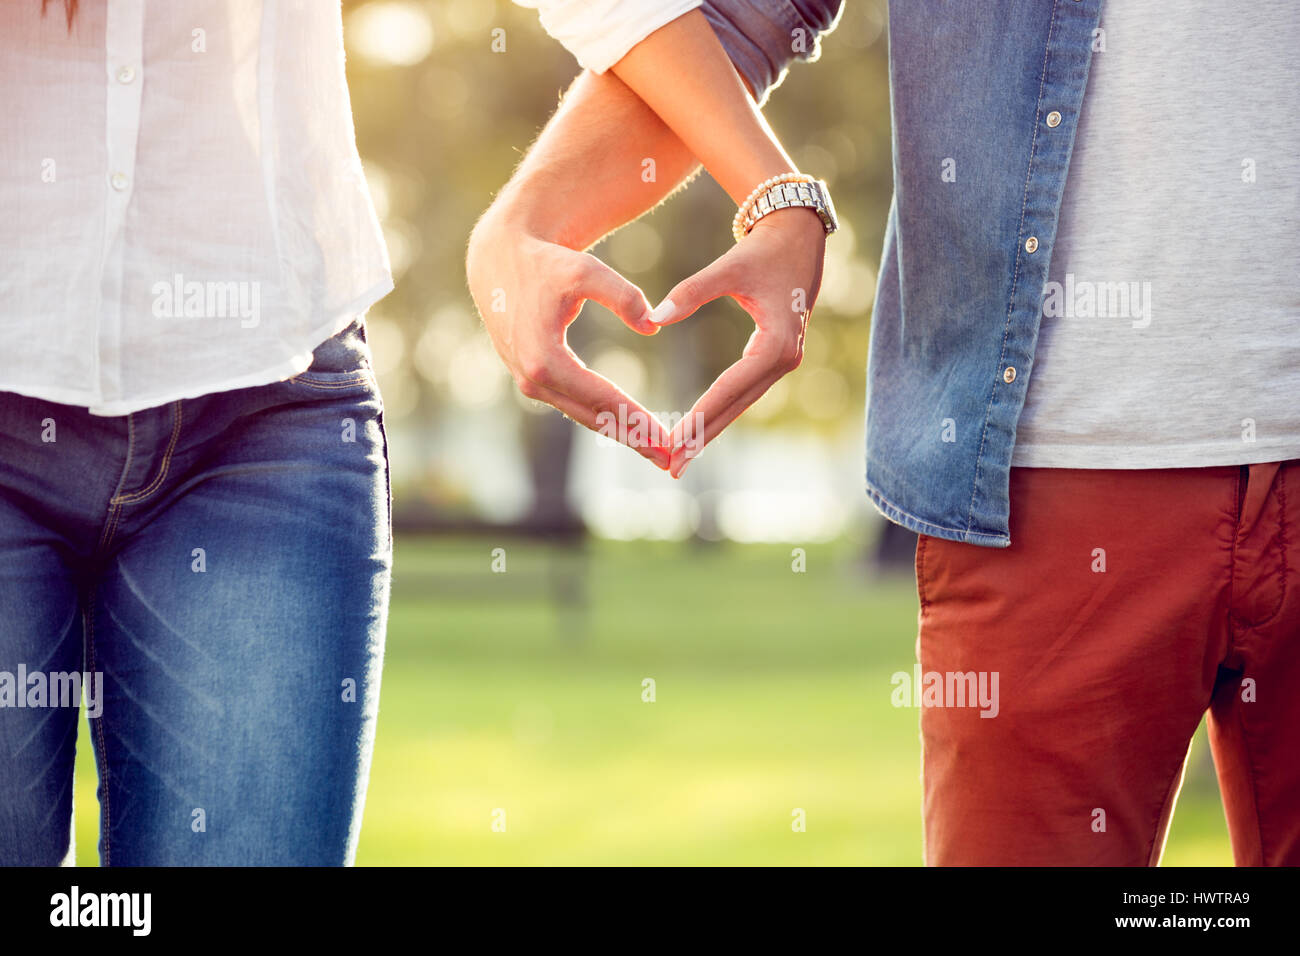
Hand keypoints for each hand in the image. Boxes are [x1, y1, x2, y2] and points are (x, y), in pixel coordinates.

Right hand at [466, 209, 672, 469]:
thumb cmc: (546, 264)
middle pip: (594, 418)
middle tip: (671, 461)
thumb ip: (622, 296)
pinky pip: (574, 406)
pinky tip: (628, 429)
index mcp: (545, 360)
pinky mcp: (532, 381)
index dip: (637, 420)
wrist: (499, 263)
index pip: (602, 399)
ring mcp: (529, 384)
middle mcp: (533, 380)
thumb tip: (653, 327)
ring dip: (621, 435)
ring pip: (584, 416)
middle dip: (634, 440)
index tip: (667, 440)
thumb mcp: (585, 270)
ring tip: (656, 451)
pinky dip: (603, 419)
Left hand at [651, 206, 826, 476]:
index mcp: (776, 343)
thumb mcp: (728, 268)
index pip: (730, 388)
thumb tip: (653, 319)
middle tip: (673, 466)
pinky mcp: (776, 358)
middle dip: (704, 436)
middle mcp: (785, 360)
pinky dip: (721, 410)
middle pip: (737, 406)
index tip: (675, 441)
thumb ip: (690, 292)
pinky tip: (700, 429)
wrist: (798, 236)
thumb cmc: (763, 250)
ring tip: (681, 458)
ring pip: (741, 404)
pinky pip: (744, 391)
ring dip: (712, 430)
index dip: (701, 416)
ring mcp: (784, 362)